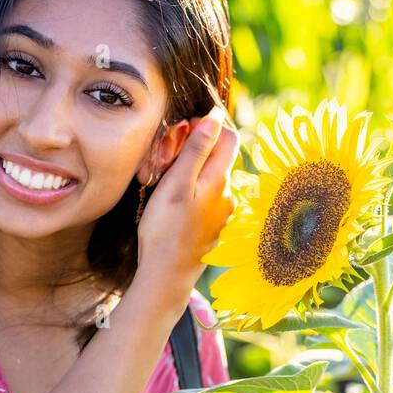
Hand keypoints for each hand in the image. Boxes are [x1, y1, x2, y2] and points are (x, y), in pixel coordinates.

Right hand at [135, 106, 239, 303]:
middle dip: (194, 150)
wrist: (167, 275)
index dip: (207, 125)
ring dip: (190, 173)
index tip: (182, 133)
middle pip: (218, 156)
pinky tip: (173, 206)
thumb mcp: (177, 183)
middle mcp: (228, 193)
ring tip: (164, 185)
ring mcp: (223, 212)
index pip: (228, 135)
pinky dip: (191, 193)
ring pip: (210, 178)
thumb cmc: (166, 229)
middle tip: (166, 161)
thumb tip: (215, 117)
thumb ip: (197, 149)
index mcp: (220, 179)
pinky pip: (206, 198)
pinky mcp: (214, 226)